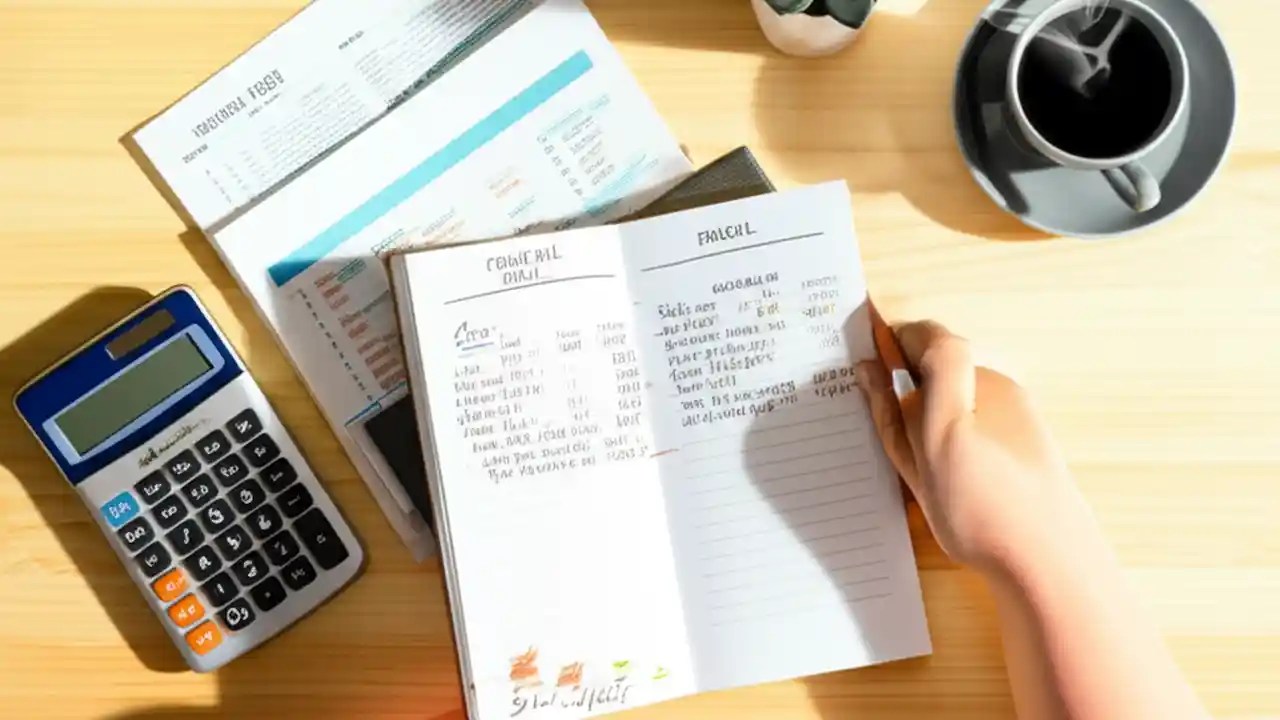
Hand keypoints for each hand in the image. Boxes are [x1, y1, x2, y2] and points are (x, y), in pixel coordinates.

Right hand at [855, 320, 1079, 571]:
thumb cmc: (984, 509)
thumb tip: (872, 366)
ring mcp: (1018, 417)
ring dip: (932, 425)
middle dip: (910, 395)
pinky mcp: (1027, 445)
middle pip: (939, 373)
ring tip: (927, 477)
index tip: (867, 370)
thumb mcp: (931, 449)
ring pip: (956, 405)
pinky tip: (955, 488)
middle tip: (895, 440)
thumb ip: (896, 405)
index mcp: (977, 383)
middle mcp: (1000, 390)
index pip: (927, 338)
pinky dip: (955, 446)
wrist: (1050, 565)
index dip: (893, 344)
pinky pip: (976, 429)